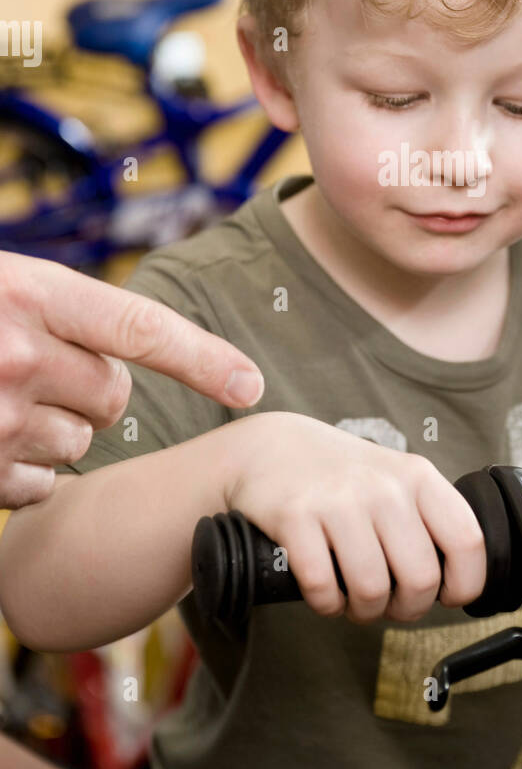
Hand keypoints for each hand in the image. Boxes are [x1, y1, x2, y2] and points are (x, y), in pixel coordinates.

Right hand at [0, 252, 264, 509]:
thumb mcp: (8, 282)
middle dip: (93, 389)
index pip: (142, 328)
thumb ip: (67, 309)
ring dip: (55, 429)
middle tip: (39, 369)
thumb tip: (150, 340)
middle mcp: (19, 355)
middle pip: (114, 394)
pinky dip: (21, 470)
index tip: (250, 385)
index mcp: (33, 293)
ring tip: (2, 399)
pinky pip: (41, 485)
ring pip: (79, 440)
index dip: (203, 359)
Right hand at [223, 411, 486, 625]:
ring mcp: (339, 501)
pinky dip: (325, 603)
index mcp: (418, 477)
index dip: (465, 584)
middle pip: (420, 579)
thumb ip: (427, 519)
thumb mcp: (396, 479)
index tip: (448, 596)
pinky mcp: (295, 517)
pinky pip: (323, 588)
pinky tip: (324, 591)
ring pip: (372, 590)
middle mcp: (384, 487)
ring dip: (363, 611)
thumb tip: (457, 582)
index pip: (467, 540)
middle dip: (406, 609)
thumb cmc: (342, 476)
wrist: (272, 447)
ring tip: (354, 600)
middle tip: (390, 604)